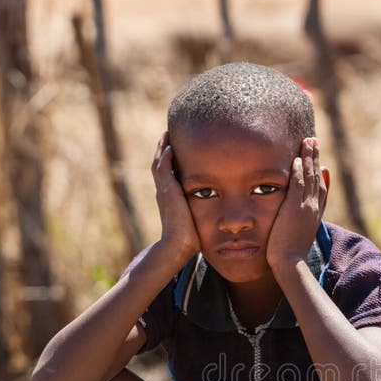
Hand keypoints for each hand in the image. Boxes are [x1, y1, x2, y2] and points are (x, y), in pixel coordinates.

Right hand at [151, 131, 200, 266]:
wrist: (178, 247)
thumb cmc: (191, 238)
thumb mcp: (199, 218)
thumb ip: (205, 210)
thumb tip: (222, 212)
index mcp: (171, 197)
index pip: (170, 172)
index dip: (172, 159)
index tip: (178, 147)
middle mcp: (164, 192)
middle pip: (161, 164)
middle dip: (165, 148)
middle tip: (170, 133)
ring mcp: (164, 191)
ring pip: (159, 163)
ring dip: (162, 147)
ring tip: (168, 133)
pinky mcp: (166, 192)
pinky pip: (162, 169)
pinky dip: (164, 156)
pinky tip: (170, 145)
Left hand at [266, 137, 328, 272]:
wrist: (290, 264)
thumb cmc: (290, 259)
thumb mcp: (297, 241)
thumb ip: (298, 229)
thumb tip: (298, 226)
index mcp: (315, 217)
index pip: (321, 191)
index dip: (321, 175)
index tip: (321, 163)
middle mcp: (314, 210)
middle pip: (317, 179)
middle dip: (316, 159)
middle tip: (314, 143)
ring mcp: (306, 208)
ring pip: (309, 177)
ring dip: (309, 158)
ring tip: (308, 142)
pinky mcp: (295, 208)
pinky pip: (298, 185)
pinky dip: (299, 171)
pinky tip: (297, 159)